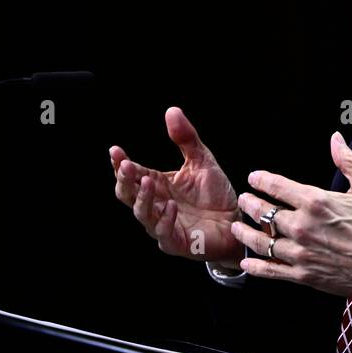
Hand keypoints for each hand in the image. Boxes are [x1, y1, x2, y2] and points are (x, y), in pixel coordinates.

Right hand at [110, 107, 239, 262]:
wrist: (236, 221)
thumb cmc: (215, 194)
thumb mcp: (202, 161)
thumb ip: (186, 139)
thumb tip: (172, 110)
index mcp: (157, 185)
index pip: (132, 174)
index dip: (120, 163)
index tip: (115, 150)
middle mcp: (155, 205)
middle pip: (127, 194)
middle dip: (124, 180)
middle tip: (126, 165)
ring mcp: (162, 225)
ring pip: (142, 214)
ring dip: (143, 198)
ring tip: (148, 182)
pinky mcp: (176, 242)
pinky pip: (164, 233)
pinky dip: (165, 220)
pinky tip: (171, 207)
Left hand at [232, 132, 351, 298]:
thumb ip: (348, 161)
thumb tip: (336, 139)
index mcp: (316, 201)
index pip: (277, 186)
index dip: (261, 180)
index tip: (255, 178)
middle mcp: (303, 226)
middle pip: (264, 212)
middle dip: (250, 204)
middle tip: (244, 201)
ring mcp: (301, 252)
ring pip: (262, 241)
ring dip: (246, 233)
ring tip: (238, 227)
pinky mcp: (304, 275)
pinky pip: (271, 270)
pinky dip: (256, 266)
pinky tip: (247, 262)